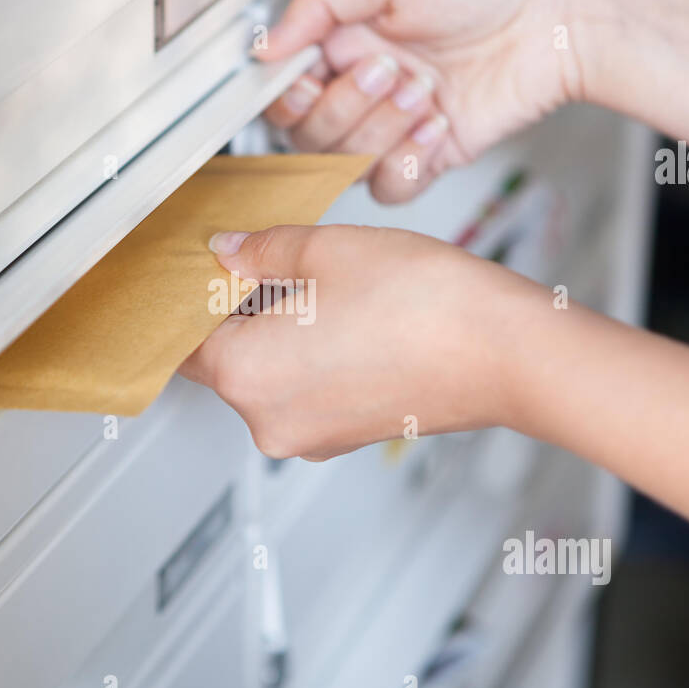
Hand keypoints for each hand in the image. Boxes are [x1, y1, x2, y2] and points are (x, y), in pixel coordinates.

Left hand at [178, 223, 541, 459]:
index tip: (203, 269)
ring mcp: (311, 436)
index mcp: (247, 376)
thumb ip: (262, 251)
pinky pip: (304, 392)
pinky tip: (343, 316)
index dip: (192, 296)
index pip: (183, 338)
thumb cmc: (424, 307)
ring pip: (267, 377)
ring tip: (317, 286)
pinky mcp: (345, 437)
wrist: (505, 353)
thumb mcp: (326, 250)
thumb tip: (230, 252)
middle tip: (264, 262)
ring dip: (276, 333)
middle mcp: (270, 421)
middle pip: (223, 360)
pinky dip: (310, 357)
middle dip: (237, 311)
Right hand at [257, 0, 583, 203]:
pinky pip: (389, 188)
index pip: (282, 92)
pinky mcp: (426, 157)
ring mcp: (392, 127)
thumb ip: (317, 3)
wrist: (554, 19)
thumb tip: (266, 45)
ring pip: (344, 166)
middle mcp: (361, 88)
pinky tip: (439, 125)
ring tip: (424, 90)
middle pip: (307, 136)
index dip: (287, 96)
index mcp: (342, 43)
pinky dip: (409, 163)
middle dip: (347, 106)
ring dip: (382, 130)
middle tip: (389, 69)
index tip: (308, 80)